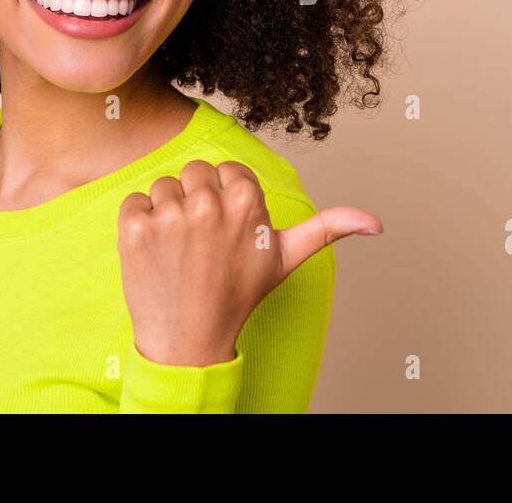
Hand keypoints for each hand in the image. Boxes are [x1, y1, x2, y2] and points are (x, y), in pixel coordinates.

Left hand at [117, 159, 380, 365]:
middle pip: (195, 173)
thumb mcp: (287, 259)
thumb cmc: (238, 295)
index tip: (227, 233)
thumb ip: (329, 228)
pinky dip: (138, 223)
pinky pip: (133, 200)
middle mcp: (209, 202)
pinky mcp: (134, 227)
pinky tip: (155, 252)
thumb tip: (378, 223)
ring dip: (167, 212)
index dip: (227, 200)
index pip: (228, 171)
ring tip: (180, 250)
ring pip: (164, 185)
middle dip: (198, 201)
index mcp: (248, 200)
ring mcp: (169, 215)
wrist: (190, 340)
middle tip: (203, 243)